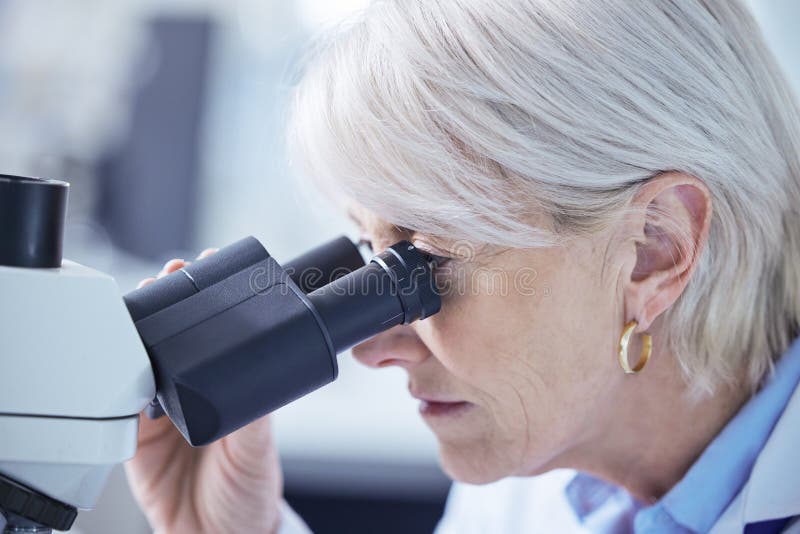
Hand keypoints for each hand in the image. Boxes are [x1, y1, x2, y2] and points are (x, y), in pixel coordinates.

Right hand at [125, 250, 283, 533]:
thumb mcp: (257, 446)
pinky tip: (120, 354)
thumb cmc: (249, 490)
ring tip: (146, 297)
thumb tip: (251, 374)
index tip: (211, 267)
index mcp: (228, 387)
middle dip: (172, 300)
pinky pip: (119, 400)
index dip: (213, 302)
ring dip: (141, 327)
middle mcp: (193, 392)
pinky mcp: (135, 434)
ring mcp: (162, 410)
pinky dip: (115, 375)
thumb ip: (251, 412)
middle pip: (177, 337)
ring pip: (145, 358)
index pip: (218, 335)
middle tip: (174, 273)